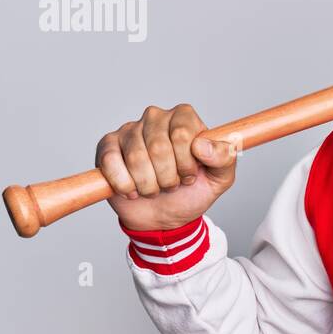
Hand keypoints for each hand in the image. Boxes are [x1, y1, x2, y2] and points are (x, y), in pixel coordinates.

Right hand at [96, 103, 238, 230]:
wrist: (164, 217)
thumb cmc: (191, 192)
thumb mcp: (220, 178)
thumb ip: (224, 158)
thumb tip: (201, 145)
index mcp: (185, 118)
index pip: (182, 134)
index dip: (186, 163)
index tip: (190, 176)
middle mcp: (156, 117)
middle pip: (158, 147)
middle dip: (167, 177)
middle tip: (172, 185)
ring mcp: (130, 129)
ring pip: (135, 158)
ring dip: (148, 185)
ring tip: (154, 188)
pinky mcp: (108, 146)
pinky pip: (111, 163)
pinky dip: (124, 185)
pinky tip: (133, 190)